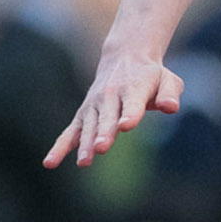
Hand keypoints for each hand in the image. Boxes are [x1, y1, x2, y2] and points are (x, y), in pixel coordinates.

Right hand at [44, 51, 183, 168]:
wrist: (126, 58)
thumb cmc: (151, 76)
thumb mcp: (168, 80)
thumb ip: (171, 93)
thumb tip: (170, 108)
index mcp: (133, 88)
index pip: (132, 103)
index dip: (130, 114)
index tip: (127, 125)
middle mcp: (110, 96)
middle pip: (107, 117)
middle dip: (104, 132)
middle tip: (102, 148)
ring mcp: (94, 106)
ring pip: (89, 126)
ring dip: (85, 143)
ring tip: (84, 161)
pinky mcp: (83, 115)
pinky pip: (70, 132)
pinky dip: (60, 147)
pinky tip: (50, 163)